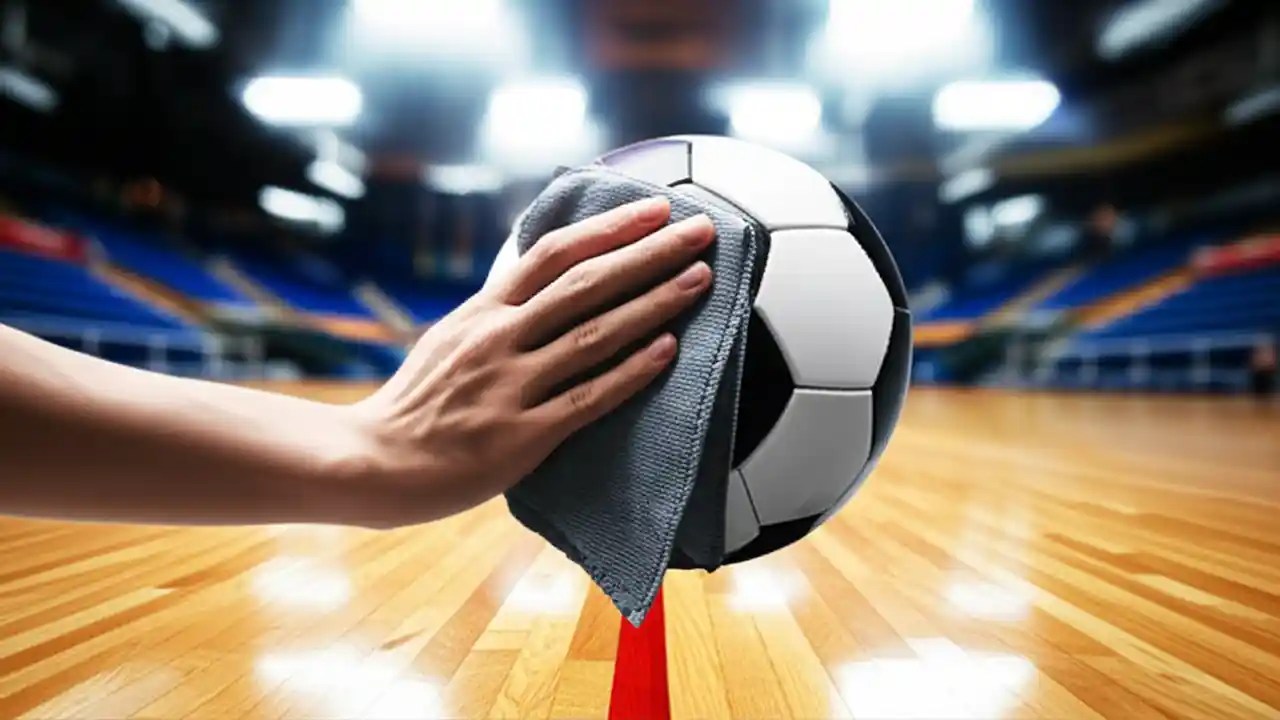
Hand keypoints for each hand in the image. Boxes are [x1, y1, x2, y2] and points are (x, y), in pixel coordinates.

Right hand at [343, 197, 714, 527]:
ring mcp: (510, 385)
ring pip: (594, 334)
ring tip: (697, 280)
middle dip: (649, 253)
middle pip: (586, 283)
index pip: (554, 253)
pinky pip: (588, 398)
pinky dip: (630, 372)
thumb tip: (544, 274)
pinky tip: (667, 351)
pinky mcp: (521, 435)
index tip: (655, 209)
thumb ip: (500, 308)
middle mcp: (498, 338)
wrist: (373, 462)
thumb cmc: (417, 402)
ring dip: (653, 303)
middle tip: (699, 232)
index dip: (609, 228)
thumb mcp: (451, 335)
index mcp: (483, 310)